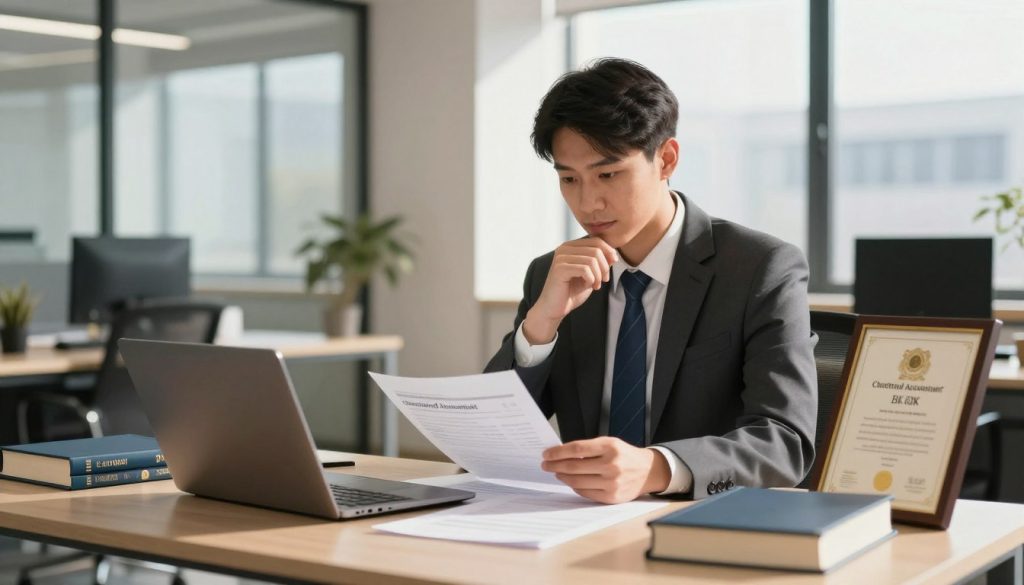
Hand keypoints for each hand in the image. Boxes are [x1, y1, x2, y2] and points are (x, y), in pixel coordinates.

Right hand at [522, 238, 617, 343]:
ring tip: (595, 285)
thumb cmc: (571, 292)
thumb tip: (614, 255)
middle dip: (605, 267)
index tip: (612, 267)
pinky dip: (591, 279)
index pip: (596, 241)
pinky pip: (584, 269)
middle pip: (596, 249)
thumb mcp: (591, 274)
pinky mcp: (560, 269)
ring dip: (598, 275)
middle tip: (603, 280)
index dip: (609, 253)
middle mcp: (564, 248)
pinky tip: (587, 286)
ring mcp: (561, 258)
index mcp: (571, 246)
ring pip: (592, 260)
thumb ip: (600, 263)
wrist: (555, 308)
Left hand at [541, 437, 670, 503]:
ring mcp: (612, 482)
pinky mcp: (612, 497)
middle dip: (555, 465)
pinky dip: (575, 487)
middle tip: (546, 464)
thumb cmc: (625, 455)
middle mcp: (611, 464)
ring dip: (563, 477)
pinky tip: (570, 481)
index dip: (558, 452)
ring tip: (557, 472)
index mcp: (610, 447)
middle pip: (574, 466)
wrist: (648, 471)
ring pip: (577, 481)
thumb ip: (589, 448)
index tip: (547, 454)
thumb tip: (561, 454)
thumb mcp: (610, 443)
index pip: (577, 449)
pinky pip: (585, 493)